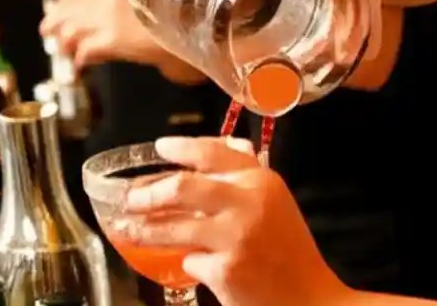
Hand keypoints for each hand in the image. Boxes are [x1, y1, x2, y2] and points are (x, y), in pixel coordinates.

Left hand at [39, 0, 164, 68]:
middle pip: (64, 13)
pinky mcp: (114, 40)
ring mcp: (110, 22)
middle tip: (51, 38)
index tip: (52, 19)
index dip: (58, 10)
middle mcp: (107, 5)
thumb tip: (96, 30)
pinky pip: (85, 50)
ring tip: (70, 55)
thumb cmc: (167, 24)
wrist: (186, 30)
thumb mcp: (138, 14)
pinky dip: (81, 60)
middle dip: (53, 27)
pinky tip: (83, 66)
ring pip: (70, 31)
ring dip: (66, 46)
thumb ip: (116, 17)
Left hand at [122, 137, 350, 305]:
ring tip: (129, 230)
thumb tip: (229, 147)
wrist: (308, 297)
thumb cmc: (290, 251)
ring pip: (175, 228)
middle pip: (182, 188)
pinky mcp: (225, 269)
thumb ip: (250, 175)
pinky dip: (189, 262)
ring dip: (145, 230)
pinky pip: (190, 260)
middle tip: (131, 198)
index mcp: (262, 181)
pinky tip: (196, 265)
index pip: (215, 153)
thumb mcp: (276, 202)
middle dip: (148, 193)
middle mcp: (248, 203)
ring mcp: (235, 237)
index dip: (183, 147)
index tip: (161, 146)